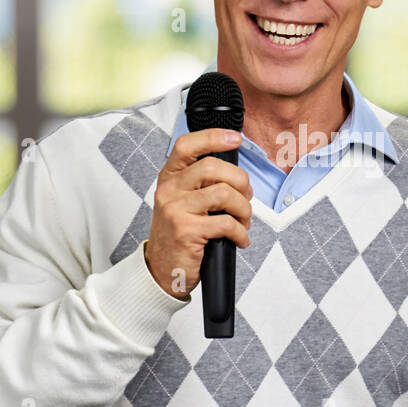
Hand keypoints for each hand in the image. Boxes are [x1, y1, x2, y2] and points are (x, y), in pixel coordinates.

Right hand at [144, 128, 252, 299]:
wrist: (162, 269)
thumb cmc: (178, 234)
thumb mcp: (183, 201)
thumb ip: (201, 184)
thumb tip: (237, 175)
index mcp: (170, 178)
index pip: (187, 146)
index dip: (213, 137)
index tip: (235, 139)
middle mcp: (170, 190)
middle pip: (213, 167)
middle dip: (240, 181)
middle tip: (246, 197)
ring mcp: (176, 210)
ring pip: (224, 194)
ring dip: (243, 209)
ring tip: (242, 221)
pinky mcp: (187, 231)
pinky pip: (226, 223)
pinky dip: (240, 233)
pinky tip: (239, 239)